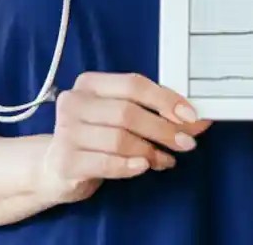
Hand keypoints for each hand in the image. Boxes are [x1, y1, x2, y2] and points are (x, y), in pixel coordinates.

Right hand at [35, 72, 211, 204]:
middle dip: (163, 129)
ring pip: (119, 139)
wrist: (56, 168)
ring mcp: (66, 131)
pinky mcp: (65, 160)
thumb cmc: (96, 138)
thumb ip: (152, 113)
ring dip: (150, 151)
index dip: (165, 99)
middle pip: (128, 112)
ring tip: (165, 160)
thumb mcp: (120, 118)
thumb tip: (196, 120)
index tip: (191, 116)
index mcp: (90, 83)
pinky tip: (144, 167)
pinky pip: (106, 163)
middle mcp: (74, 102)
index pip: (133, 84)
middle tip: (187, 142)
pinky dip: (130, 165)